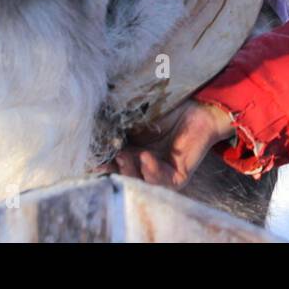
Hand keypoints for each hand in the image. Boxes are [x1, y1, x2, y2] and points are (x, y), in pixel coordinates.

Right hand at [100, 100, 235, 190]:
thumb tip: (91, 131)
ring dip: (129, 170)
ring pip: (139, 181)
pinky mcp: (177, 177)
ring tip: (123, 156)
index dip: (100, 161)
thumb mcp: (135, 117)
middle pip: (122, 175)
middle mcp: (142, 167)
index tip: (90, 157)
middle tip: (105, 159)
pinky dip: (152, 171)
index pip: (111, 164)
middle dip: (112, 168)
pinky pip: (161, 180)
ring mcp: (159, 174)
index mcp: (130, 154)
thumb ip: (116, 126)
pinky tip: (146, 158)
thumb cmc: (166, 109)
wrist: (198, 107)